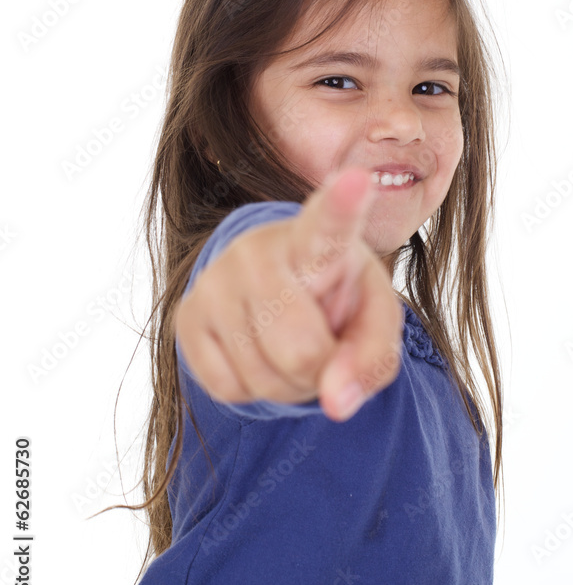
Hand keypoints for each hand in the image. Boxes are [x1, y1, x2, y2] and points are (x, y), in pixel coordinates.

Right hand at [174, 167, 403, 420]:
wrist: (276, 292)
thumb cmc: (337, 300)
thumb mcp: (374, 321)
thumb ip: (374, 357)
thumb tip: (335, 404)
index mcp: (319, 237)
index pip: (330, 224)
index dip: (343, 206)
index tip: (357, 180)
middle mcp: (259, 249)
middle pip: (300, 347)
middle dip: (320, 369)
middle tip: (323, 346)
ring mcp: (216, 280)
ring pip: (264, 377)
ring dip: (289, 385)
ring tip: (290, 347)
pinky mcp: (186, 316)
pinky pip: (228, 388)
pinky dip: (253, 390)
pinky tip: (257, 353)